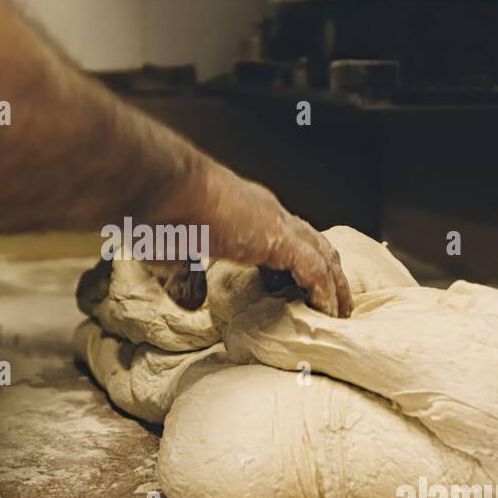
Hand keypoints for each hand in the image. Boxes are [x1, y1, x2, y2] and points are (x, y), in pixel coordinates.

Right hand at [154, 162, 352, 317]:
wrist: (159, 184)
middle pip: (313, 242)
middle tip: (333, 302)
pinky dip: (323, 292)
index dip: (294, 262)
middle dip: (327, 272)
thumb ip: (186, 275)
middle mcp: (266, 212)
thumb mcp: (172, 248)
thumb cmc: (157, 208)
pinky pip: (313, 270)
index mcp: (243, 209)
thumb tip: (191, 302)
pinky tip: (326, 312)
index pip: (282, 235)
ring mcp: (274, 223)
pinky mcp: (276, 238)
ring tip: (340, 313)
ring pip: (322, 255)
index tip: (297, 289)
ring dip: (334, 285)